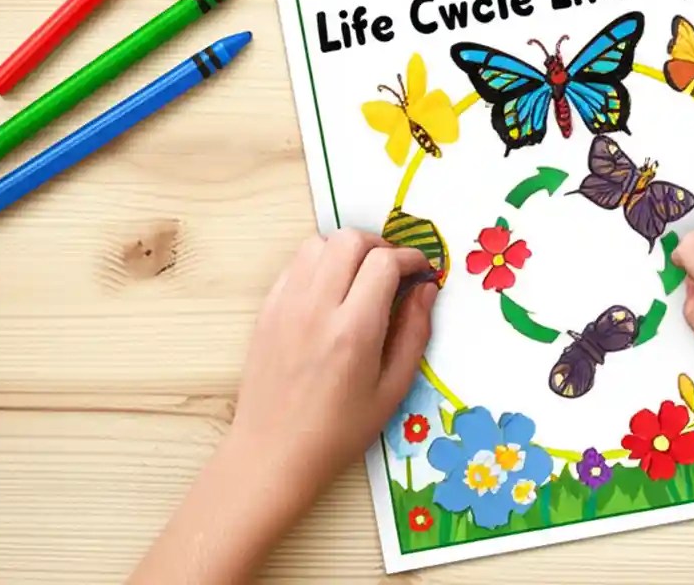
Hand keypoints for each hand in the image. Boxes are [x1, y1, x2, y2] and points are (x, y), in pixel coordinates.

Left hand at [230, 229, 437, 503]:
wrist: (272, 453)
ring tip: (361, 278)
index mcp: (353, 331)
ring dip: (347, 250)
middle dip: (381, 246)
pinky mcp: (267, 310)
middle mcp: (316, 308)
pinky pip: (295, 265)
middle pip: (350, 240)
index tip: (422, 272)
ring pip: (318, 243)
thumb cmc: (340, 431)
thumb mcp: (393, 389)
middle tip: (394, 272)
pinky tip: (331, 292)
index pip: (384, 262)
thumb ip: (415, 332)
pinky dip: (319, 264)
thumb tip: (426, 289)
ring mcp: (285, 305)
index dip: (411, 258)